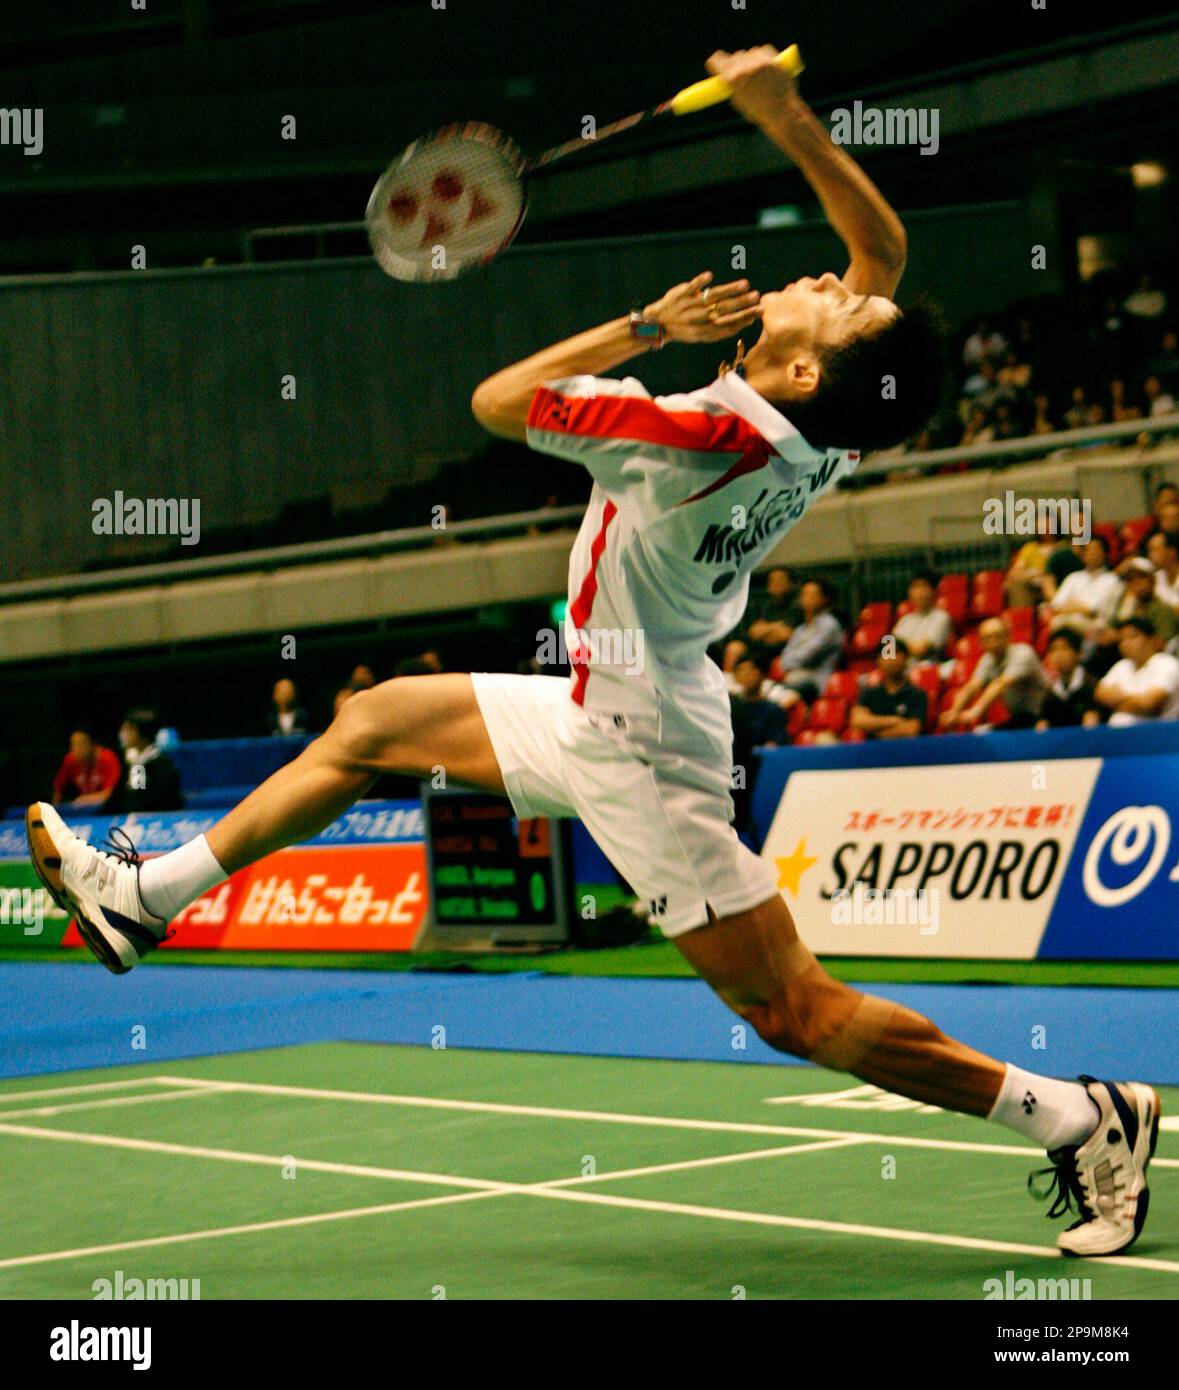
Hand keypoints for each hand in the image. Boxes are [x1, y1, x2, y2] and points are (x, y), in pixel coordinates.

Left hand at [645, 270, 759, 343]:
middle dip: (741, 305)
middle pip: (724, 311)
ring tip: (745, 285)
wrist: (658, 324)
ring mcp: (690, 306)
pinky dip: (700, 282)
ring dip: (729, 291)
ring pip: (712, 298)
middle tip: (757, 298)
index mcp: (705, 332)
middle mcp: (699, 319)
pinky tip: (710, 276)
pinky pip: (691, 287)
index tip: (759, 312)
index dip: (744, 319)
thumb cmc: (687, 328)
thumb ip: (723, 329)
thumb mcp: (703, 335)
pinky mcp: (681, 295)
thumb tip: (747, 321)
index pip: (728, 325)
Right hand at [704, 45, 800, 127]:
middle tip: (741, 73)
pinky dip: (762, 57)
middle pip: (735, 57)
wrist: (782, 112)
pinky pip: (762, 50)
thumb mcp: (738, 100)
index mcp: (733, 80)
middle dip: (736, 64)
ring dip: (750, 60)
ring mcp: (760, 63)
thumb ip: (732, 84)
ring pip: (749, 53)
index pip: (717, 60)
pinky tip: (765, 68)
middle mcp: (745, 68)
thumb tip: (726, 73)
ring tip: (757, 75)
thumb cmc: (758, 111)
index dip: (716, 62)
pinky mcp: (773, 59)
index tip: (715, 62)